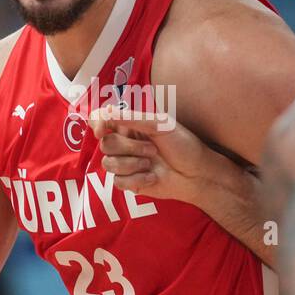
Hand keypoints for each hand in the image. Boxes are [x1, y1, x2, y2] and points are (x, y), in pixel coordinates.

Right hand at [89, 106, 214, 203]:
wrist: (197, 173)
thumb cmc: (183, 144)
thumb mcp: (160, 125)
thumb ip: (132, 118)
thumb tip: (107, 113)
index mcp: (130, 125)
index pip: (101, 119)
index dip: (97, 123)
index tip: (101, 130)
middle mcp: (125, 143)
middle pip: (106, 144)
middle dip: (129, 148)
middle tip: (153, 150)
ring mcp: (126, 163)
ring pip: (109, 164)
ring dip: (133, 164)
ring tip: (152, 164)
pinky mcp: (129, 182)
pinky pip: (118, 181)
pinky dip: (137, 179)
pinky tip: (153, 177)